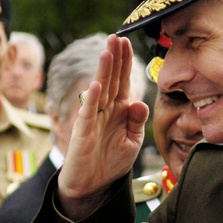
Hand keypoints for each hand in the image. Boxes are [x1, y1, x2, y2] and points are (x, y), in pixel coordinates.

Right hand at [57, 34, 148, 219]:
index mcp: (119, 110)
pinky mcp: (83, 133)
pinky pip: (88, 114)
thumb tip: (140, 102)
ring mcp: (93, 119)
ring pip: (99, 91)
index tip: (127, 43)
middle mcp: (105, 110)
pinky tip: (95, 85)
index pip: (123, 81)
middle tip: (116, 37)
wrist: (92, 185)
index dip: (125, 63)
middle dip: (114, 59)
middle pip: (111, 80)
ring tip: (107, 52)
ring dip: (103, 72)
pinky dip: (92, 100)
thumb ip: (137, 122)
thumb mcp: (132, 142)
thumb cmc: (111, 162)